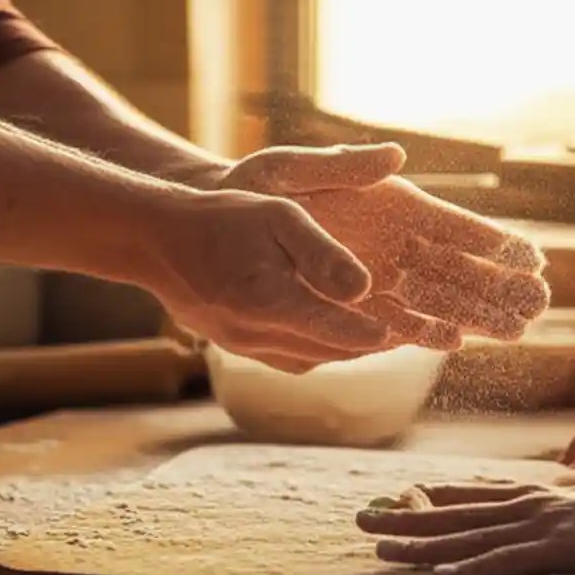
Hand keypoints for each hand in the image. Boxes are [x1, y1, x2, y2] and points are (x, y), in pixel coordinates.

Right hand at [144, 185, 391, 373]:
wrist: (158, 239)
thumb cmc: (224, 217)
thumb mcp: (278, 216)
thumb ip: (322, 253)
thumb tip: (364, 288)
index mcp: (268, 301)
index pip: (337, 330)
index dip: (380, 334)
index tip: (413, 330)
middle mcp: (255, 334)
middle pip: (332, 350)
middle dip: (376, 344)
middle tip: (417, 334)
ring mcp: (244, 346)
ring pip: (315, 358)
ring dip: (352, 349)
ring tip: (390, 335)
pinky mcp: (238, 348)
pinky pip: (293, 358)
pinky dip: (324, 348)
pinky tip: (344, 334)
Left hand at [221, 144, 549, 347]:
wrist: (212, 227)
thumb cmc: (251, 190)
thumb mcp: (289, 169)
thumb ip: (341, 165)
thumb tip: (395, 156)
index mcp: (390, 205)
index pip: (454, 226)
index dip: (495, 242)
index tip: (533, 256)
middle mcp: (393, 242)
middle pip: (459, 268)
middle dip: (500, 286)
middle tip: (542, 302)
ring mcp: (378, 276)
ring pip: (439, 299)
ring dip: (478, 313)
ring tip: (521, 327)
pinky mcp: (356, 304)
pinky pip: (400, 320)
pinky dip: (430, 331)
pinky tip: (461, 342)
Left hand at [355, 478, 574, 574]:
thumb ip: (548, 504)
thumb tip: (525, 507)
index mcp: (529, 494)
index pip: (466, 496)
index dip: (425, 499)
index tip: (390, 500)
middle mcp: (523, 504)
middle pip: (452, 514)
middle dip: (403, 518)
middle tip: (359, 519)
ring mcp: (536, 524)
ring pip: (467, 537)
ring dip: (422, 545)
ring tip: (384, 549)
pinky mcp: (554, 547)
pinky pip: (505, 561)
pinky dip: (472, 568)